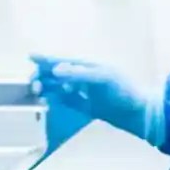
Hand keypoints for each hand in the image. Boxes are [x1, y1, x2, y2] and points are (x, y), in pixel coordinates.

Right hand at [30, 55, 163, 143]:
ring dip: (47, 87)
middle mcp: (84, 77)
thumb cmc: (123, 91)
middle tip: (34, 85)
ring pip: (59, 87)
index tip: (30, 56)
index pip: (63, 60)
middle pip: (57, 73)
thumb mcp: (102, 79)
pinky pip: (66, 100)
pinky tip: (47, 101)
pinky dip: (55, 99)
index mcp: (88, 66)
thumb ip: (79, 74)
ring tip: (37, 93)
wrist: (139, 113)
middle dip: (43, 75)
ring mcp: (85, 91)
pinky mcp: (86, 106)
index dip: (47, 58)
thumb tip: (56, 70)